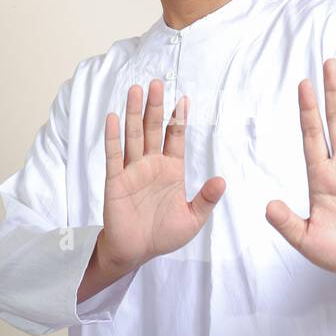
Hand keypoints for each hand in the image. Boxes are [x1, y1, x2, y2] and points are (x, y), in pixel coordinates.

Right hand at [96, 79, 225, 276]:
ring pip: (133, 136)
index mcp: (171, 170)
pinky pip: (114, 156)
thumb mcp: (192, 219)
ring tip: (135, 90)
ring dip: (133, 113)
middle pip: (153, 129)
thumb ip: (206, 200)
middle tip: (156, 83)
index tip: (183, 98)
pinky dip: (113, 137)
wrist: (136, 252)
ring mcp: (132, 171)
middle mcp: (151, 165)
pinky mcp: (115, 181)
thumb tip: (222, 181)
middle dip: (155, 107)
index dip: (178, 119)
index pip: (175, 138)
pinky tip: (113, 117)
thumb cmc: (163, 235)